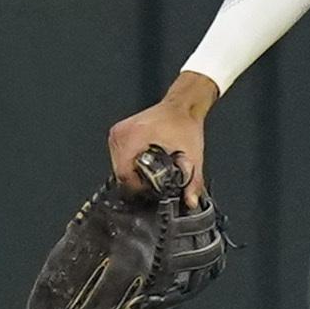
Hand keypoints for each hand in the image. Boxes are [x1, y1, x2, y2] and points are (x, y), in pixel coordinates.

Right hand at [107, 71, 218, 198]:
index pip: (124, 173)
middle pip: (119, 171)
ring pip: (116, 165)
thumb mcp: (192, 156)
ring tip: (149, 174)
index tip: (149, 190)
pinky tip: (143, 164)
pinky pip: (117, 156)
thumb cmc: (184, 125)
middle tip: (152, 183)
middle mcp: (121, 134)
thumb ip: (193, 181)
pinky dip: (128, 163)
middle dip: (135, 181)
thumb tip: (191, 201)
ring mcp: (117, 133)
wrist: (181, 107)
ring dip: (131, 173)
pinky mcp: (118, 133)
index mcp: (134, 137)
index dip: (137, 187)